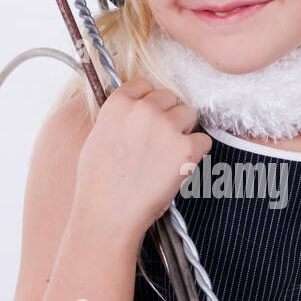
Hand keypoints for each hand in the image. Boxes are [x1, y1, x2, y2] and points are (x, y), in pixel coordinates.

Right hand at [75, 77, 211, 239]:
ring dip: (183, 131)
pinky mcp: (185, 149)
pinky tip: (180, 167)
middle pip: (170, 97)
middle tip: (160, 141)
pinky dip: (196, 153)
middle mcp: (144, 109)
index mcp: (118, 104)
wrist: (108, 215)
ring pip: (189, 114)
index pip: (143, 84)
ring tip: (168, 155)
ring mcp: (166, 127)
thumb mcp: (97, 137)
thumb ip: (117, 117)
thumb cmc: (98, 185)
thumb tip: (132, 110)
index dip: (148, 102)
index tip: (148, 117)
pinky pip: (204, 140)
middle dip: (168, 115)